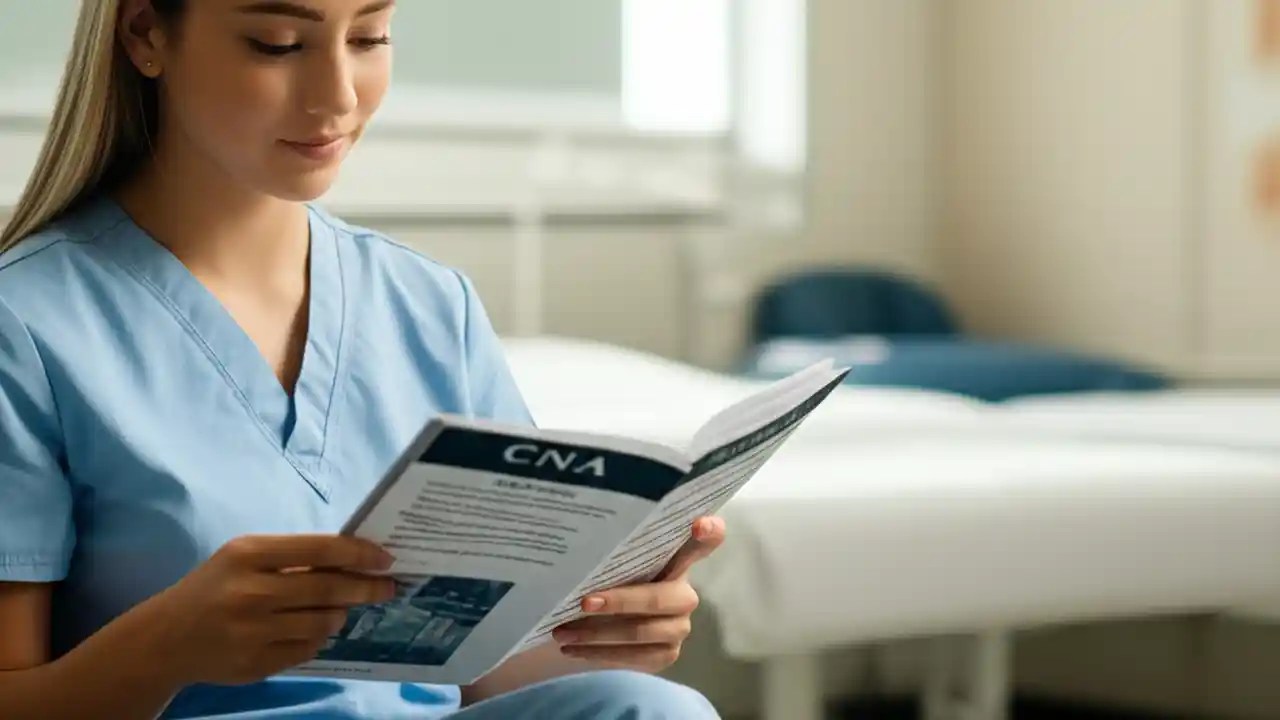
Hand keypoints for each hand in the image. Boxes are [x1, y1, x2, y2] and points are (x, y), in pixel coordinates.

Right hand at [139, 535, 397, 686]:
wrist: (166, 638)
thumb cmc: (216, 586)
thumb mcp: (245, 557)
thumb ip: (293, 556)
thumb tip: (354, 558)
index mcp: (249, 554)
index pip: (321, 550)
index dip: (360, 554)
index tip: (386, 558)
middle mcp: (251, 592)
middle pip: (329, 590)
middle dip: (367, 588)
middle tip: (388, 587)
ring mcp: (253, 632)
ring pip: (323, 623)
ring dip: (339, 615)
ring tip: (338, 608)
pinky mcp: (256, 664)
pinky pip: (307, 649)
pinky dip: (317, 639)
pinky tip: (309, 630)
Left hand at [551, 516, 725, 671]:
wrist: (599, 626)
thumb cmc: (606, 583)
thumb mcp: (610, 566)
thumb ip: (610, 556)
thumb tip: (578, 549)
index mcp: (676, 561)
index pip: (704, 544)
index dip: (708, 533)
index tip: (698, 524)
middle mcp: (685, 595)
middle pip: (659, 598)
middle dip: (620, 601)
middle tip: (583, 603)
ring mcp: (679, 627)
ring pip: (641, 632)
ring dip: (597, 633)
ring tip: (562, 633)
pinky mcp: (666, 654)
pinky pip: (634, 657)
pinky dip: (599, 654)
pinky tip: (573, 649)